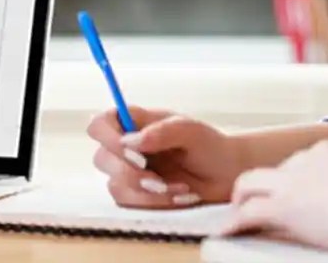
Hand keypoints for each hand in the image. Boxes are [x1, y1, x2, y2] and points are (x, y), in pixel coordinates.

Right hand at [86, 106, 245, 207]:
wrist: (227, 175)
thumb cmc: (209, 146)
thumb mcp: (191, 131)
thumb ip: (161, 132)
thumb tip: (130, 141)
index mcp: (133, 123)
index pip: (100, 124)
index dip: (108, 138)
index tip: (134, 153)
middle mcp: (126, 147)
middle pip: (101, 158)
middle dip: (131, 173)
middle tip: (160, 180)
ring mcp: (129, 172)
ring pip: (115, 185)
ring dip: (147, 192)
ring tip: (179, 189)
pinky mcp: (136, 195)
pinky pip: (130, 203)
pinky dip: (154, 203)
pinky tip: (179, 197)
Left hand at [224, 140, 327, 256]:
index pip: (304, 163)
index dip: (296, 181)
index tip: (297, 194)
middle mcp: (309, 159)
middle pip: (274, 171)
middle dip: (264, 187)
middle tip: (255, 202)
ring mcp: (294, 181)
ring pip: (251, 184)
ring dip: (241, 201)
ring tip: (236, 217)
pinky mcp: (285, 207)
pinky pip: (248, 213)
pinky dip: (234, 223)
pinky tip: (226, 233)